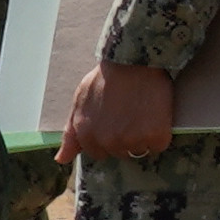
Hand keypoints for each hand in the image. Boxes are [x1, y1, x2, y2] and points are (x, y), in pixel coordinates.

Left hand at [55, 60, 177, 163]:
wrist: (135, 59)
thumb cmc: (106, 77)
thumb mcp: (80, 100)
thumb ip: (71, 133)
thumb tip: (61, 160)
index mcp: (87, 135)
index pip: (99, 153)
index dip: (108, 137)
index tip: (115, 119)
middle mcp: (108, 142)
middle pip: (120, 153)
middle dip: (125, 137)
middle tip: (129, 112)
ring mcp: (132, 140)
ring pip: (139, 150)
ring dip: (142, 136)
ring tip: (142, 111)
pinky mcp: (154, 136)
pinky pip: (158, 145)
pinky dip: (159, 133)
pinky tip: (155, 114)